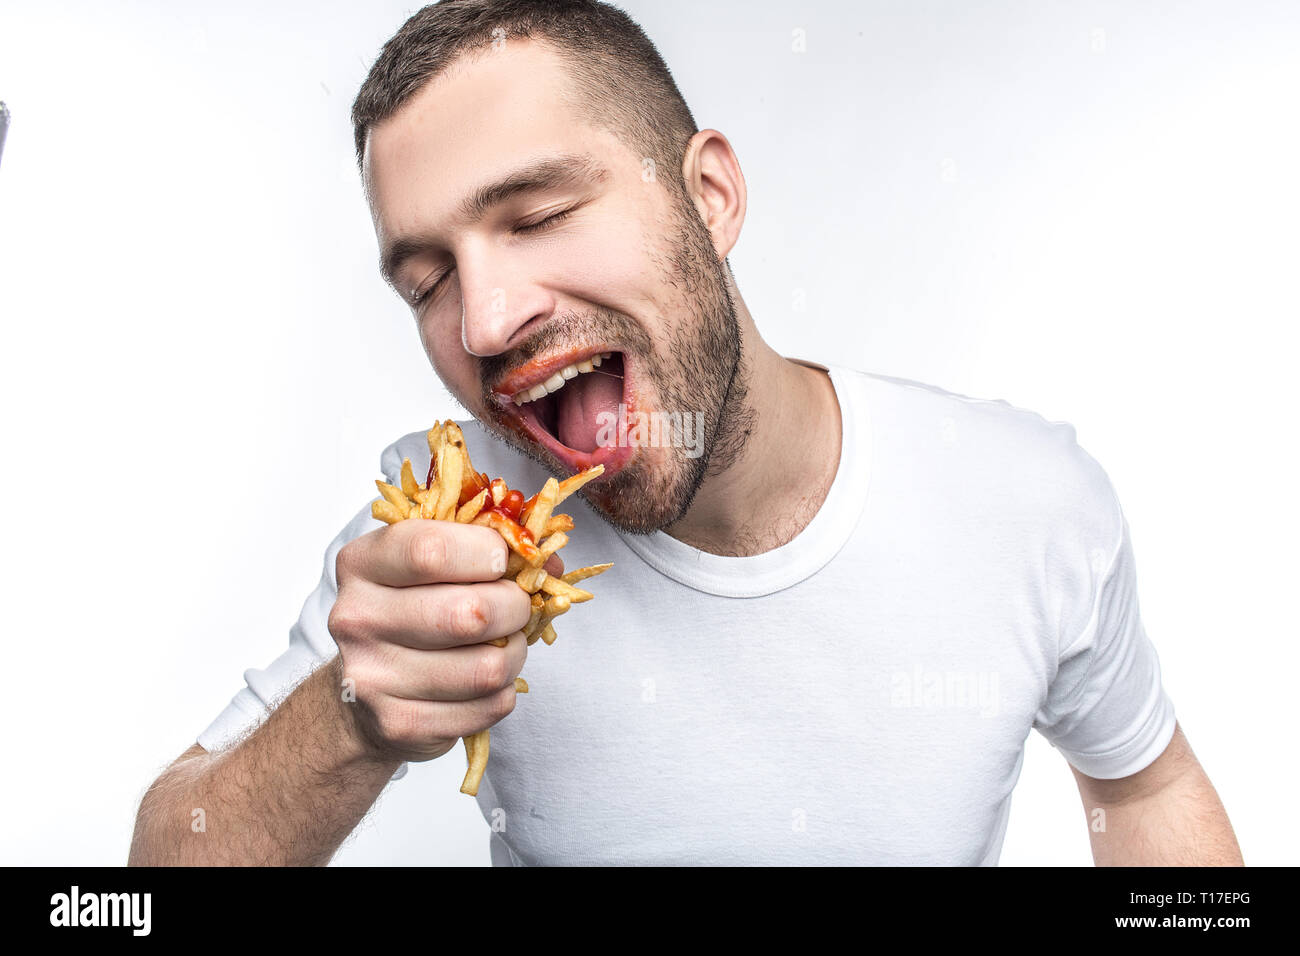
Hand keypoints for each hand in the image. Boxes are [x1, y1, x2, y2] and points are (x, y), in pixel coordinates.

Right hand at [328, 518, 559, 762]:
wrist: (362, 690)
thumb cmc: (411, 611)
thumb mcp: (432, 564)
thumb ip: (486, 548)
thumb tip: (548, 560)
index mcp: (362, 564)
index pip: (431, 551)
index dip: (486, 552)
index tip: (502, 560)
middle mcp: (356, 619)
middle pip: (469, 613)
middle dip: (514, 607)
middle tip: (515, 607)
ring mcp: (372, 677)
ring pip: (486, 668)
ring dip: (514, 654)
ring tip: (504, 645)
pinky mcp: (398, 723)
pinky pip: (487, 706)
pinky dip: (504, 692)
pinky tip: (486, 680)